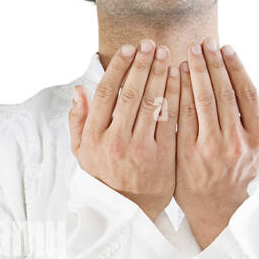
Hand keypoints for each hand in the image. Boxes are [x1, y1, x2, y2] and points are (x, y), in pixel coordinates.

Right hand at [68, 38, 177, 220]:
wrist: (129, 214)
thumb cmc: (104, 179)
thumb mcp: (81, 154)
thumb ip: (78, 122)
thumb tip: (79, 90)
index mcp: (94, 138)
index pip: (106, 93)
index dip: (119, 67)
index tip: (129, 49)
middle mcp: (116, 142)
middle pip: (131, 93)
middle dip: (143, 64)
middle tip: (152, 44)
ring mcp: (141, 150)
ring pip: (153, 102)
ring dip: (161, 74)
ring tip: (167, 54)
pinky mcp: (164, 157)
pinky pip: (172, 119)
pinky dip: (177, 95)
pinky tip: (180, 79)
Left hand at [175, 37, 258, 248]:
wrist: (217, 214)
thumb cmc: (241, 178)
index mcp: (257, 139)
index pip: (246, 94)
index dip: (236, 68)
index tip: (227, 48)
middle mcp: (235, 143)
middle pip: (223, 93)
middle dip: (212, 64)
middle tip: (204, 43)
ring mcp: (210, 150)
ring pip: (201, 102)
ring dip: (194, 74)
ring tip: (188, 54)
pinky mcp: (186, 156)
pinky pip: (181, 118)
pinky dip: (177, 95)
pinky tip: (173, 78)